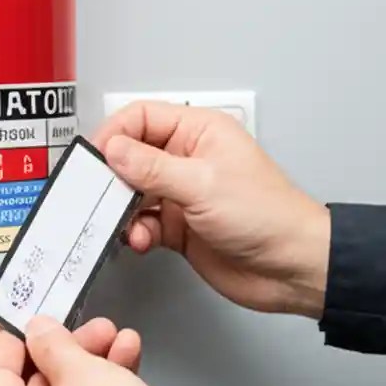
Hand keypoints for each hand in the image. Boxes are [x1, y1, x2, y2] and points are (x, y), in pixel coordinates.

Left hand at [0, 316, 182, 385]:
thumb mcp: (82, 373)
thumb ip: (55, 345)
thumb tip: (38, 331)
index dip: (13, 337)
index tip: (29, 314)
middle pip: (36, 381)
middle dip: (70, 347)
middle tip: (93, 326)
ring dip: (95, 360)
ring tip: (119, 337)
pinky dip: (107, 385)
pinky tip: (128, 357)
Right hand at [90, 100, 329, 318]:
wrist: (291, 267)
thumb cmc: (268, 216)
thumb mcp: (202, 184)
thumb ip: (151, 167)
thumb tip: (113, 149)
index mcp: (200, 132)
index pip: (142, 117)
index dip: (114, 134)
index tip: (94, 158)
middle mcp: (188, 159)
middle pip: (132, 155)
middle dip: (112, 177)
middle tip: (97, 195)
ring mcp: (183, 194)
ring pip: (133, 193)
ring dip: (123, 210)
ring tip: (124, 223)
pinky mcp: (179, 227)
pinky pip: (143, 224)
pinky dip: (136, 233)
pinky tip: (142, 241)